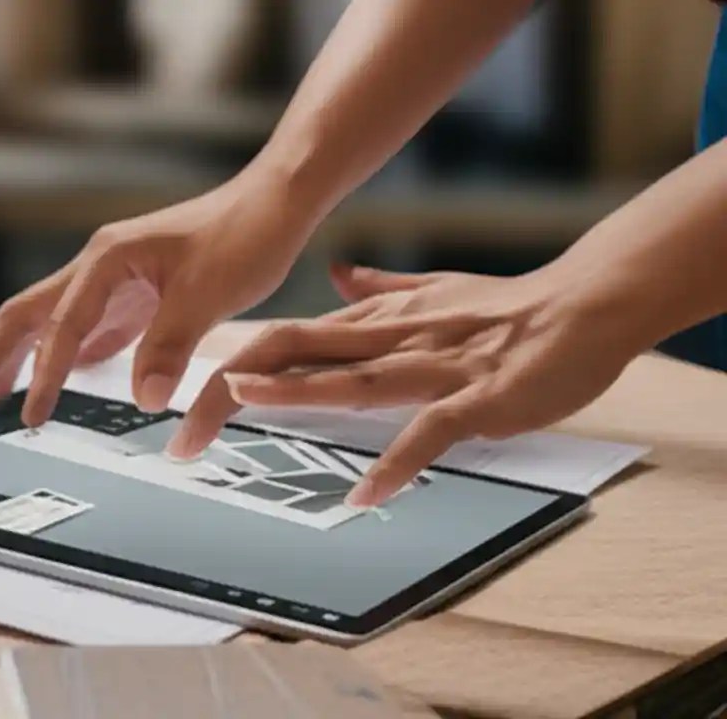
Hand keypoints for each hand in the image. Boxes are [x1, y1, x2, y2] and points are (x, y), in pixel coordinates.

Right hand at [0, 157, 318, 425]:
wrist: (275, 202)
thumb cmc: (246, 235)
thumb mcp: (208, 294)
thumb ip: (169, 346)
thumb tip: (143, 401)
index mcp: (107, 260)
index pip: (62, 327)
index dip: (42, 376)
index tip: (30, 417)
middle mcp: (100, 266)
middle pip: (26, 317)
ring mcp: (114, 279)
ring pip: (50, 324)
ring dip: (17, 361)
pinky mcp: (134, 294)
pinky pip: (86, 330)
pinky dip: (63, 358)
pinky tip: (54, 380)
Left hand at [172, 263, 647, 507]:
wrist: (585, 304)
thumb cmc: (508, 307)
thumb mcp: (432, 290)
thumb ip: (381, 288)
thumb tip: (338, 274)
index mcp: (377, 321)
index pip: (291, 337)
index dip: (236, 363)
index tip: (189, 399)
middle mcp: (392, 339)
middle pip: (300, 353)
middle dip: (238, 386)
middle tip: (184, 428)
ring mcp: (432, 368)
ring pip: (353, 378)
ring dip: (296, 392)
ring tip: (240, 402)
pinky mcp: (476, 399)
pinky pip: (429, 431)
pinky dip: (396, 462)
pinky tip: (365, 494)